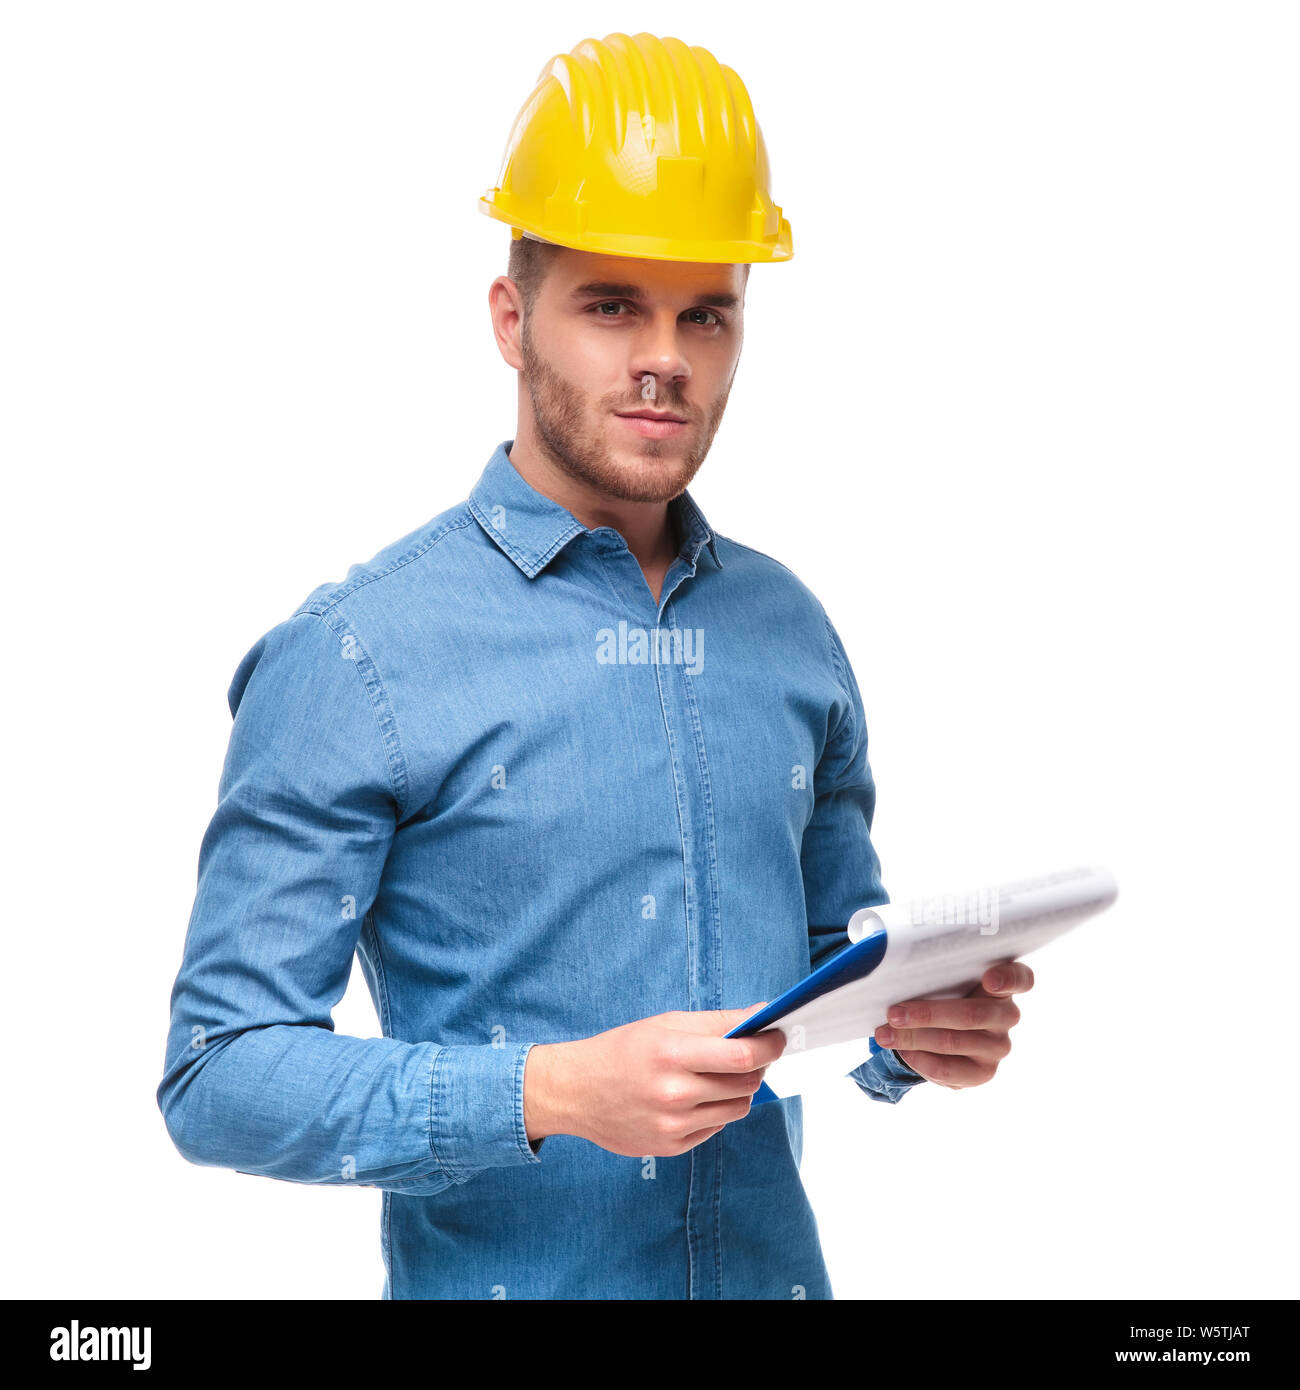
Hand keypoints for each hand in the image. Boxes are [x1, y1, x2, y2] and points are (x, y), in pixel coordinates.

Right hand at [524, 1003, 780, 1156]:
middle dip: (756, 1065)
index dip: (770, 1045)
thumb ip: (717, 1021)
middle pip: (746, 1083)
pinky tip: (695, 1097)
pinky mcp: (671, 1147)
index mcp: (672, 1054)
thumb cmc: (623, 1050)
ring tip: (717, 1075)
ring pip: (738, 1108)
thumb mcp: (665, 1024)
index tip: (780, 1036)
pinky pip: (717, 1127)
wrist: (576, 1091)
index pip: (742, 1056)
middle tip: (747, 1052)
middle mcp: (674, 1093)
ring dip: (739, 1089)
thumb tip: (763, 1014)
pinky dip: (716, 1110)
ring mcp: (673, 1125)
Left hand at [872, 962, 1034, 1089]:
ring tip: (884, 1033)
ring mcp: (999, 1046)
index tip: (989, 978)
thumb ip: (935, 966)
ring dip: (913, 1038)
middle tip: (893, 1013)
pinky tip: (902, 1050)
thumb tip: (886, 957)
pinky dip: (919, 1060)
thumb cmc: (941, 989)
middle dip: (927, 1014)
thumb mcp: (942, 974)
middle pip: (972, 1015)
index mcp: (1004, 982)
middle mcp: (1007, 1015)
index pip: (1020, 978)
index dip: (1007, 979)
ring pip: (953, 1042)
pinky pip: (948, 1069)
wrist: (941, 1029)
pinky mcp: (984, 1072)